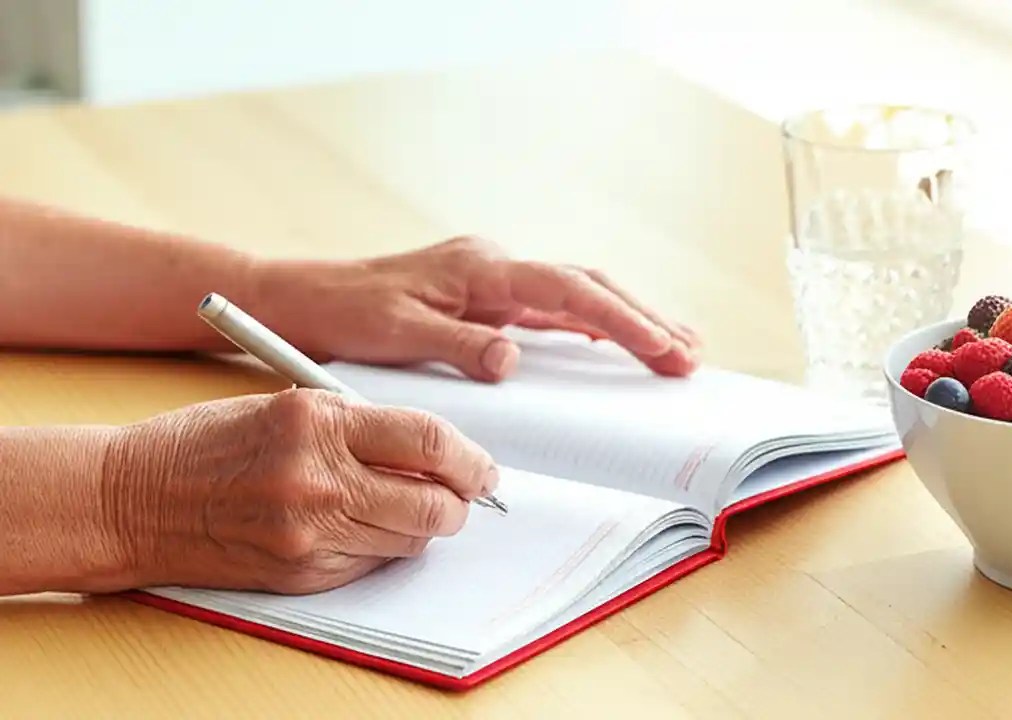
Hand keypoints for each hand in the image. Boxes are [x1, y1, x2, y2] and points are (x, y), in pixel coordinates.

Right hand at [101, 388, 496, 593]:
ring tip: (398, 507)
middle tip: (460, 494)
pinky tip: (355, 527)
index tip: (481, 467)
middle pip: (434, 502)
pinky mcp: (300, 572)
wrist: (132, 498)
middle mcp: (317, 478)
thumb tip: (435, 455)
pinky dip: (379, 547)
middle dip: (459, 501)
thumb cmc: (208, 443)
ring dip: (421, 526)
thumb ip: (361, 428)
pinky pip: (371, 564)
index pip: (428, 441)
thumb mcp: (289, 408)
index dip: (469, 458)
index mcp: (318, 422)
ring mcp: (308, 532)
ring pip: (409, 539)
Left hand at [248, 236, 700, 381]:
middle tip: (690, 353)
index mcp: (481, 269)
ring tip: (675, 343)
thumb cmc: (345, 312)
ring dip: (627, 316)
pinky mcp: (485, 294)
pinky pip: (553, 305)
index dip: (623, 321)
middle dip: (644, 317)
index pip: (570, 293)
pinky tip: (614, 337)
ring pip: (577, 292)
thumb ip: (460, 346)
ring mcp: (492, 277)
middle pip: (588, 285)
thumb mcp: (397, 335)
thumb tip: (514, 359)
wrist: (303, 297)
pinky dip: (592, 322)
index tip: (664, 349)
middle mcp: (495, 265)